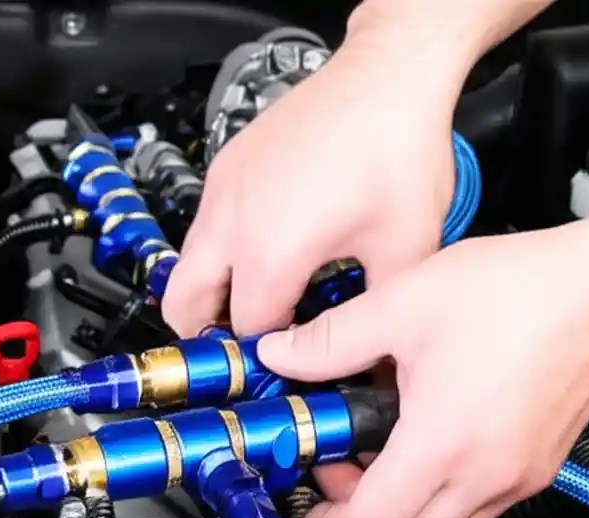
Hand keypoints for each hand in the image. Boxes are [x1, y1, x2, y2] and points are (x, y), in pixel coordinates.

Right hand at [161, 41, 460, 336]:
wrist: (388, 79)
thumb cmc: (396, 148)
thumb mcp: (405, 249)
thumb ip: (380, 314)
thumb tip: (380, 357)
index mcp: (270, 250)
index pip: (245, 333)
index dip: (266, 359)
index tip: (286, 368)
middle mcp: (233, 219)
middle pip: (183, 305)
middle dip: (209, 336)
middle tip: (247, 351)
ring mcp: (225, 188)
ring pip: (190, 262)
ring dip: (215, 292)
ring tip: (265, 303)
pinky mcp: (229, 165)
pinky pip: (208, 225)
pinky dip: (225, 252)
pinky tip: (273, 254)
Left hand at [257, 219, 588, 517]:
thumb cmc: (522, 294)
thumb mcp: (404, 302)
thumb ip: (331, 339)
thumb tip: (284, 355)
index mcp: (442, 444)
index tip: (307, 502)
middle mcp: (483, 475)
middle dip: (358, 517)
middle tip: (340, 468)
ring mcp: (516, 477)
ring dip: (404, 506)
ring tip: (385, 449)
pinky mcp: (538, 468)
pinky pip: (479, 504)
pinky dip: (444, 491)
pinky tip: (433, 437)